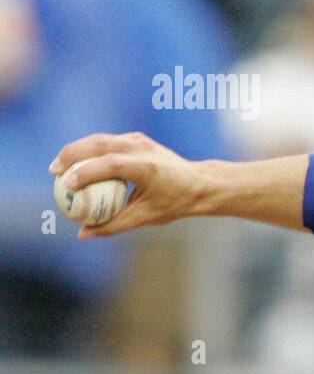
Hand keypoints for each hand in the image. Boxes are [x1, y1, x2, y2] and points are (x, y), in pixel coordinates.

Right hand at [49, 132, 203, 238]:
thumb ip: (114, 224)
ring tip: (59, 166)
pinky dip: (89, 150)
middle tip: (54, 172)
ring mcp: (139, 140)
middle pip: (99, 144)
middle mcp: (142, 148)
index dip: (86, 172)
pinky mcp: (137, 138)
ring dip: (76, 150)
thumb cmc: (174, 202)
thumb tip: (83, 234)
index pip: (110, 164)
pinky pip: (107, 141)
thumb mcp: (146, 217)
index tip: (66, 184)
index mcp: (146, 167)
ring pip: (100, 139)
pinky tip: (77, 163)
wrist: (199, 183)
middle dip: (72, 155)